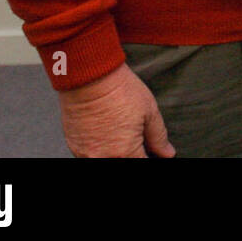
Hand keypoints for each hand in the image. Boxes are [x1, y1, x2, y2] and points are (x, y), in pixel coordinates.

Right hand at [57, 62, 174, 157]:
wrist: (90, 76)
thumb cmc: (120, 90)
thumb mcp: (149, 111)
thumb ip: (158, 137)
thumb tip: (167, 153)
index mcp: (125, 152)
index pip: (142, 164)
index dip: (149, 157)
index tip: (150, 150)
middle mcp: (103, 158)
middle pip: (122, 163)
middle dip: (131, 155)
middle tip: (136, 140)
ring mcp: (85, 154)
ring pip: (105, 162)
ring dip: (115, 154)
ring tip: (119, 135)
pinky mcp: (74, 146)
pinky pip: (89, 156)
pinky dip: (99, 151)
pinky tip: (105, 135)